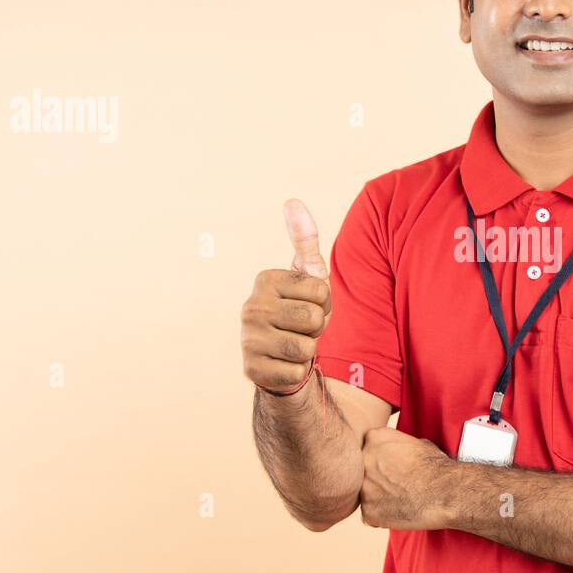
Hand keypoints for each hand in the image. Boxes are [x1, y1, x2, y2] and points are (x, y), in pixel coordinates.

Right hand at [240, 199, 332, 395]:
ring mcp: (247, 340)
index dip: (325, 303)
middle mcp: (250, 307)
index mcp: (265, 280)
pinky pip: (298, 371)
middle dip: (318, 327)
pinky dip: (299, 372)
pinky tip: (285, 365)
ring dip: (309, 350)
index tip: (307, 306)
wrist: (284, 359)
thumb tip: (293, 201)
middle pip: (313, 317)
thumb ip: (305, 241)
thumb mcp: (309, 277)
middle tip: (302, 329)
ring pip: (307, 346)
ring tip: (295, 345)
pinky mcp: (252, 370)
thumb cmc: (299, 314)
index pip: (321, 289)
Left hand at [360, 428, 455, 530]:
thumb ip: (396, 445)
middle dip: (376, 477)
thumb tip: (395, 452)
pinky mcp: (368, 511)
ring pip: (365, 493)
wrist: (445, 493)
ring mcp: (364, 487)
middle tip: (395, 483)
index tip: (393, 465)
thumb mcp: (416, 442)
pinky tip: (399, 510)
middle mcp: (364, 460)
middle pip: (363, 470)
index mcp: (374, 438)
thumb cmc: (436, 467)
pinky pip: (370, 514)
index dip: (380, 458)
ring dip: (378, 497)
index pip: (367, 447)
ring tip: (400, 498)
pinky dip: (382, 515)